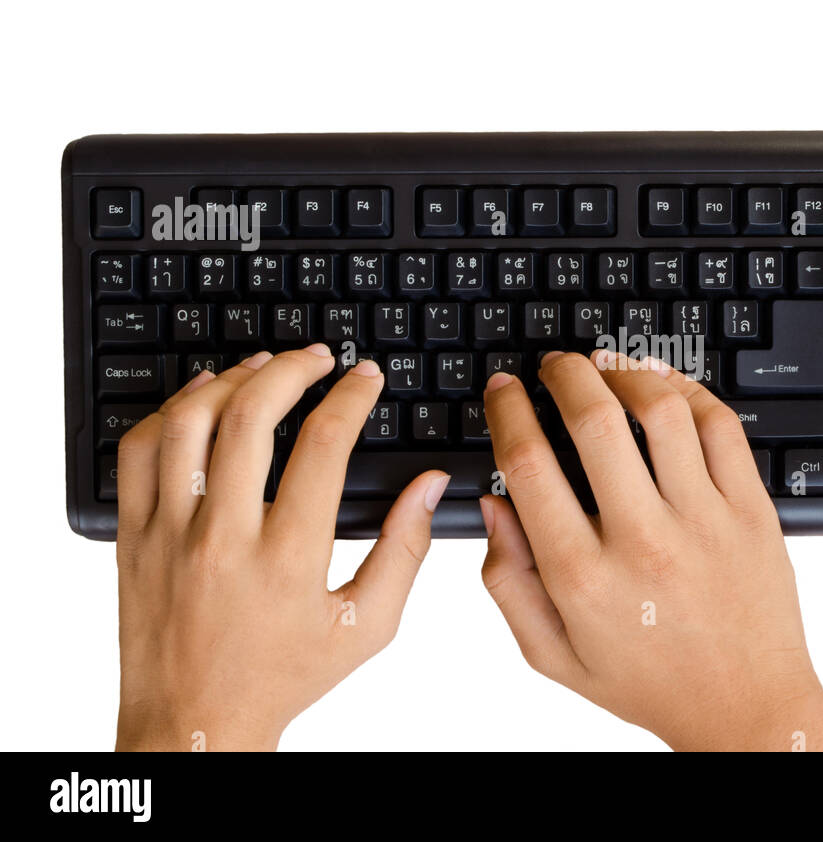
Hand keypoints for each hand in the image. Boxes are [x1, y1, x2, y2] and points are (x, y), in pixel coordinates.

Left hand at [113, 345, 447, 750]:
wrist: (195, 724)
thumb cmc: (281, 677)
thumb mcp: (367, 626)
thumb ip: (405, 549)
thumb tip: (430, 486)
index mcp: (288, 558)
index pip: (324, 445)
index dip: (351, 396)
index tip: (365, 377)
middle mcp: (224, 538)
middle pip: (252, 416)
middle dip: (292, 369)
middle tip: (318, 357)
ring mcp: (171, 534)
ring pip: (191, 423)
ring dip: (233, 380)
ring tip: (265, 366)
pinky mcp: (134, 537)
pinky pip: (139, 453)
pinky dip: (171, 411)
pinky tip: (202, 397)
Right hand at [479, 350, 822, 750]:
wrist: (746, 709)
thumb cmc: (651, 683)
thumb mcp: (554, 655)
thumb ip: (509, 583)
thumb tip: (492, 507)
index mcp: (583, 576)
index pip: (528, 464)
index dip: (507, 411)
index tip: (504, 391)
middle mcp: (643, 540)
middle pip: (593, 419)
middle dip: (563, 374)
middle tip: (553, 365)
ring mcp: (704, 520)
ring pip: (661, 410)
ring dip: (624, 372)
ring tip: (606, 367)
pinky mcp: (751, 511)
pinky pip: (721, 427)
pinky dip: (689, 390)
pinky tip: (665, 385)